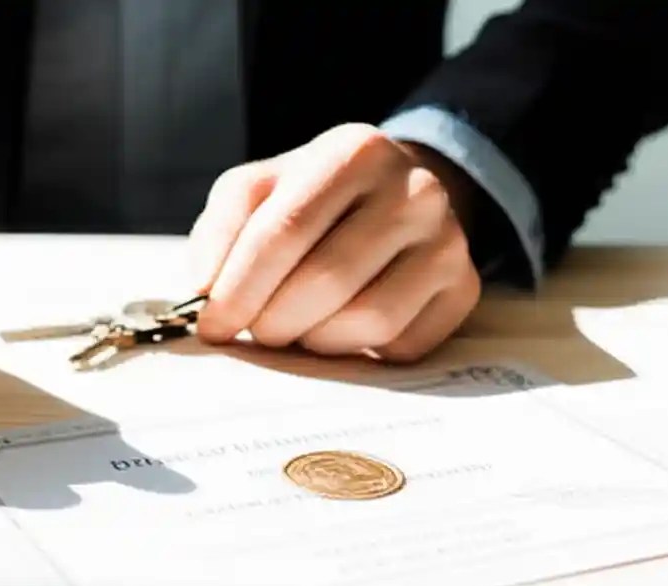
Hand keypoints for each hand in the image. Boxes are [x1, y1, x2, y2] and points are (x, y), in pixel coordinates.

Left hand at [188, 123, 481, 362]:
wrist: (393, 199)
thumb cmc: (312, 201)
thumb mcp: (259, 191)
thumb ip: (221, 230)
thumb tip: (204, 291)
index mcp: (354, 152)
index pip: (284, 231)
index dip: (239, 287)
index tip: (211, 325)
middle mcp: (414, 190)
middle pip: (325, 280)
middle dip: (272, 320)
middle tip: (255, 329)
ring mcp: (447, 241)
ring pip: (366, 320)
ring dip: (313, 340)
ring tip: (296, 326)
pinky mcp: (463, 289)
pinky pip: (400, 345)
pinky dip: (357, 351)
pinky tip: (340, 327)